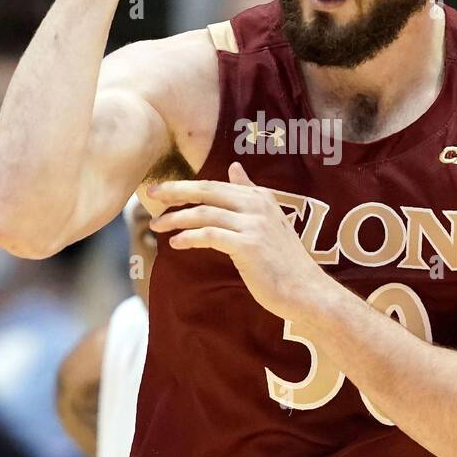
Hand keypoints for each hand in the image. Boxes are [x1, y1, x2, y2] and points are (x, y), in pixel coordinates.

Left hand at [148, 162, 324, 318]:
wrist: (306, 290)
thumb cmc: (285, 261)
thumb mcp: (270, 220)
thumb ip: (250, 192)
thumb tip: (235, 167)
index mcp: (260, 197)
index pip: (215, 185)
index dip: (186, 186)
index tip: (162, 190)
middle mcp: (257, 205)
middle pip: (207, 191)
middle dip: (175, 191)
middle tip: (150, 195)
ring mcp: (253, 224)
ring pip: (205, 213)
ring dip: (177, 218)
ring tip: (158, 226)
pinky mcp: (248, 245)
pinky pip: (210, 235)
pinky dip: (190, 237)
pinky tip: (176, 243)